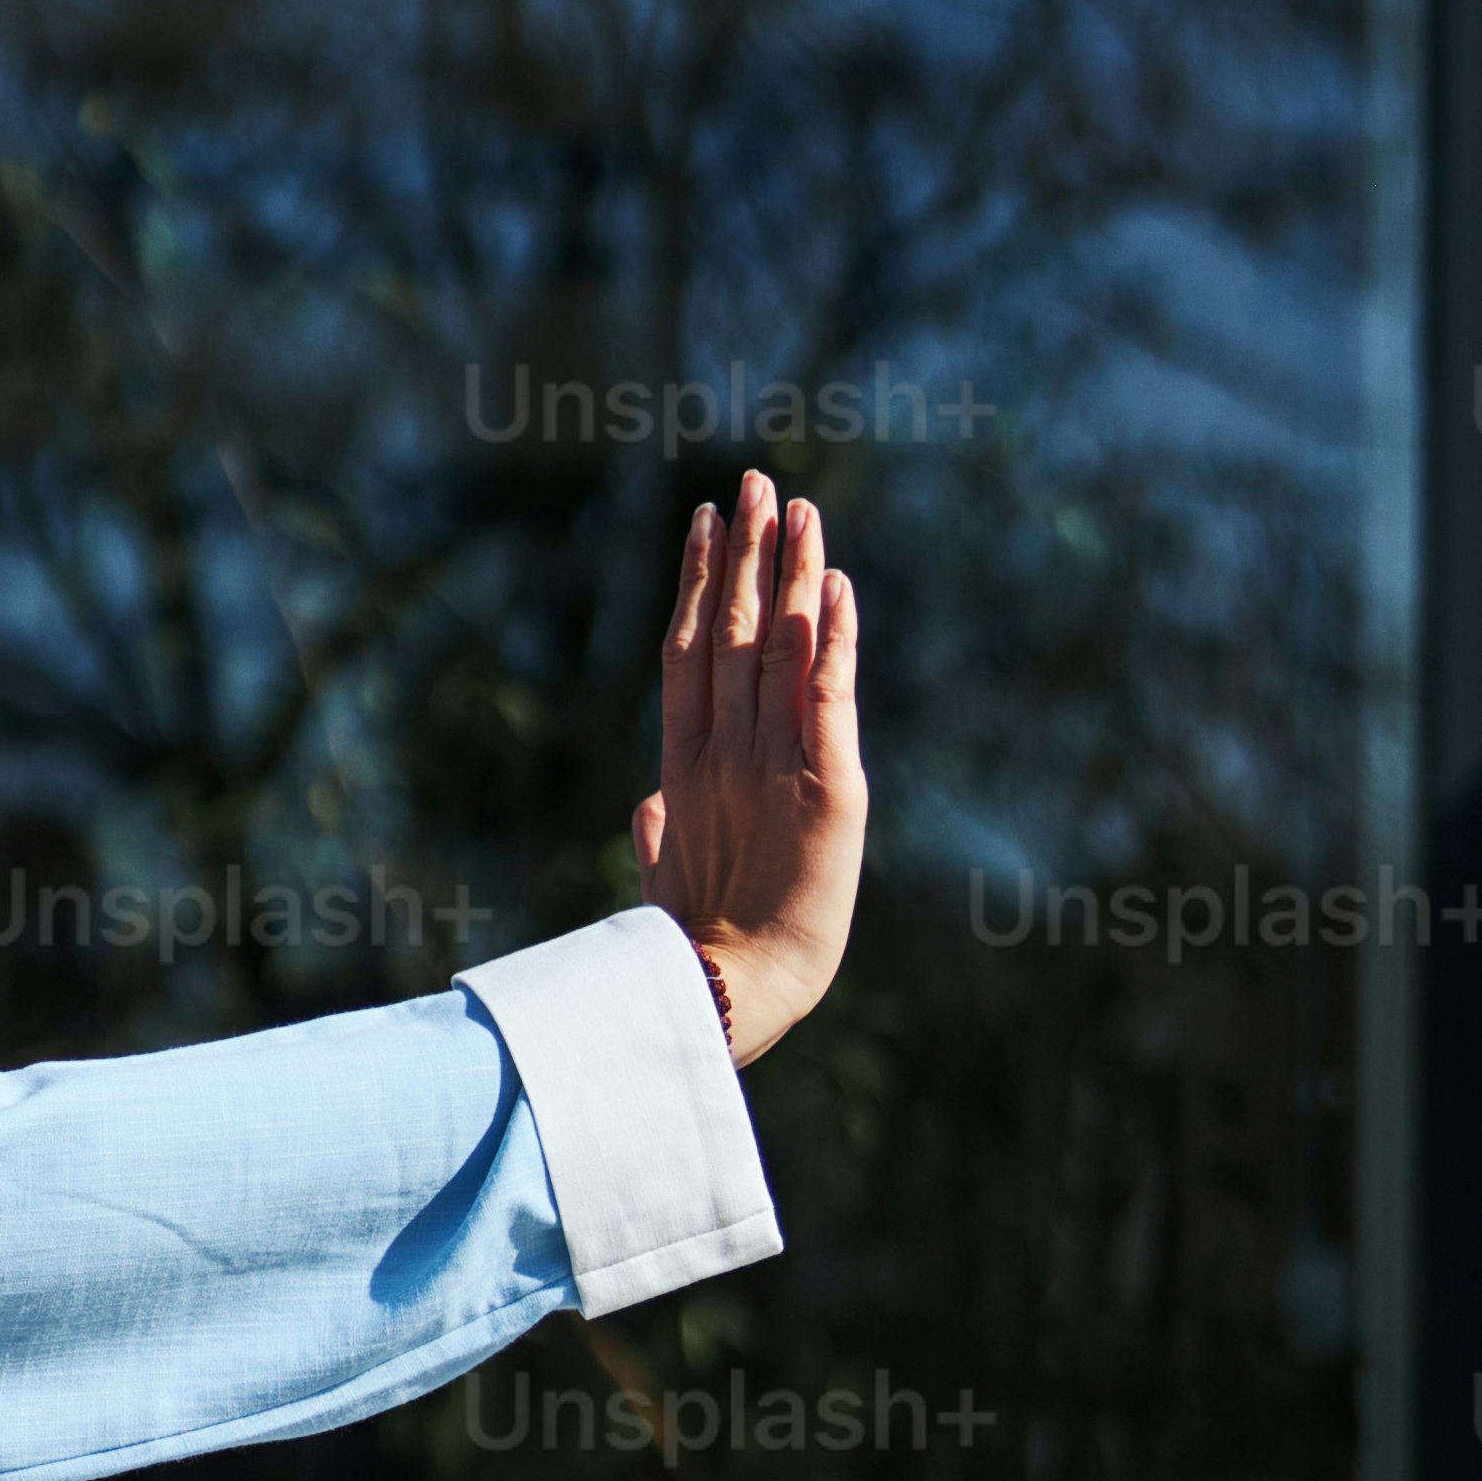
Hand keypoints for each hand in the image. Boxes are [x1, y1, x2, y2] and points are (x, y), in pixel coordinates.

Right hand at [632, 467, 864, 1068]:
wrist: (726, 997)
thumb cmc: (694, 959)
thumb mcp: (670, 886)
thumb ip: (656, 838)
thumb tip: (645, 809)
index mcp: (684, 772)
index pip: (689, 656)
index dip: (697, 585)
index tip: (704, 525)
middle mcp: (724, 754)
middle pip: (732, 632)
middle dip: (743, 554)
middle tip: (754, 482)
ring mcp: (769, 765)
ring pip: (780, 647)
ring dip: (790, 573)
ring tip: (796, 506)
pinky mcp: (825, 787)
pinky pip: (829, 696)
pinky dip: (835, 640)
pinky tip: (836, 585)